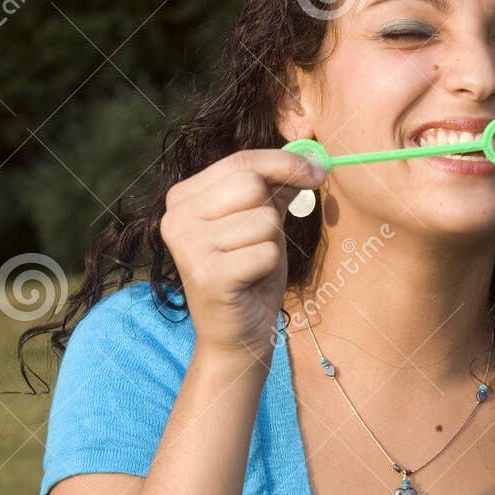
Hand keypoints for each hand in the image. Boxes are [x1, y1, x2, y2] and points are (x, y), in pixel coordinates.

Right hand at [159, 147, 327, 362]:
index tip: (318, 171)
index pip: (241, 161)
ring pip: (263, 220)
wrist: (236, 335)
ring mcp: (188, 246)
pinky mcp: (209, 275)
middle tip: (261, 242)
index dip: (284, 163)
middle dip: (271, 213)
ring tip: (250, 266)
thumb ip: (275, 189)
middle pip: (251, 185)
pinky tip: (250, 282)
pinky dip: (269, 267)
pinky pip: (266, 252)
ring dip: (269, 244)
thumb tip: (311, 159)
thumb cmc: (249, 276)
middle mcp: (176, 217)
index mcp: (183, 197)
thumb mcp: (260, 224)